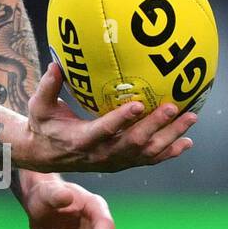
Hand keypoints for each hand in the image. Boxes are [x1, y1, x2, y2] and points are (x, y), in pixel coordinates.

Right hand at [17, 63, 195, 172]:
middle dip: (156, 125)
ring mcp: (114, 162)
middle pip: (134, 142)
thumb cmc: (42, 125)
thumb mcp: (38, 106)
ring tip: (189, 118)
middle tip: (173, 107)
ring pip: (146, 152)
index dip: (122, 119)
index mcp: (80, 139)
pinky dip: (169, 152)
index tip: (139, 104)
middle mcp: (101, 154)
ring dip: (170, 136)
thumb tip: (56, 64)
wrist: (44, 155)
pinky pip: (149, 160)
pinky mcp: (121, 164)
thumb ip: (47, 86)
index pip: (104, 130)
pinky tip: (186, 142)